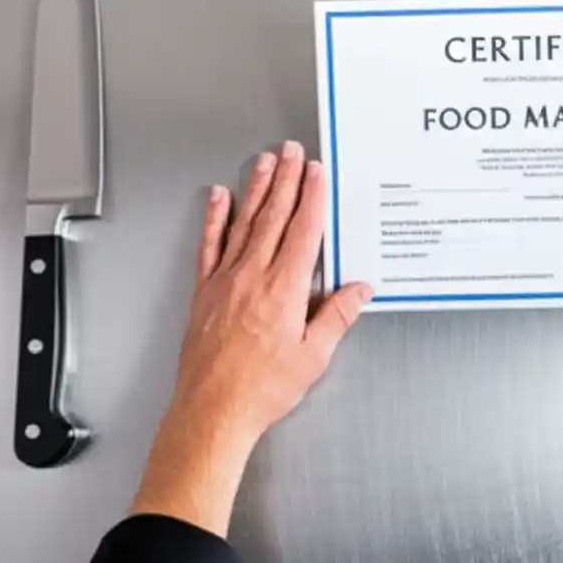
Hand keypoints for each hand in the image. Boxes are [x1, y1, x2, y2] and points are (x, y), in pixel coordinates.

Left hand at [172, 140, 369, 440]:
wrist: (213, 411)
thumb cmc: (260, 389)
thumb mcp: (313, 358)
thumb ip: (336, 318)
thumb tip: (357, 292)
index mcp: (284, 291)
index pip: (302, 232)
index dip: (312, 198)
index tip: (317, 173)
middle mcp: (252, 278)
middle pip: (274, 217)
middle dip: (286, 180)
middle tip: (292, 152)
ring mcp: (225, 282)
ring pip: (244, 224)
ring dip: (257, 189)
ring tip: (265, 162)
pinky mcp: (205, 292)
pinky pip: (210, 246)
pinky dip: (215, 219)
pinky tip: (219, 198)